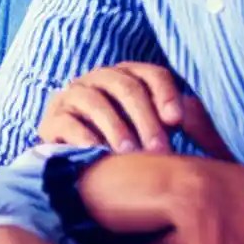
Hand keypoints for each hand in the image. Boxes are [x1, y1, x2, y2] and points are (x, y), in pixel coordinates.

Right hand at [39, 62, 182, 152]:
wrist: (80, 169)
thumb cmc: (128, 148)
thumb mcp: (158, 132)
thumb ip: (181, 121)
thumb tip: (192, 110)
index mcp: (127, 77)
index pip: (151, 74)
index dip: (166, 94)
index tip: (176, 122)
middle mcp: (97, 80)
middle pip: (124, 86)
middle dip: (145, 118)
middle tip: (159, 150)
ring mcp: (71, 97)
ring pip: (94, 101)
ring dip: (116, 128)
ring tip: (130, 154)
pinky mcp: (50, 120)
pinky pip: (67, 122)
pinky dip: (84, 137)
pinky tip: (99, 153)